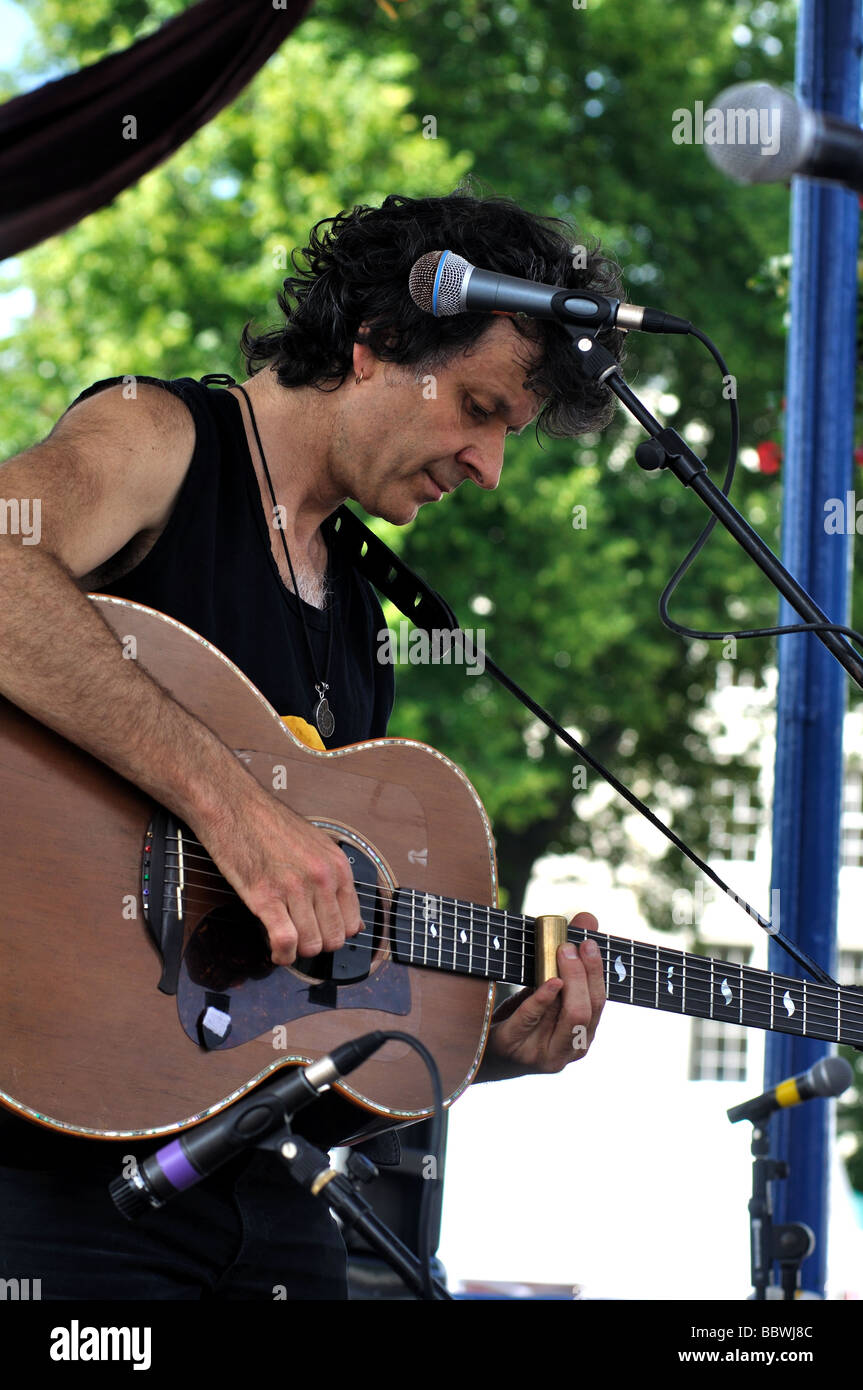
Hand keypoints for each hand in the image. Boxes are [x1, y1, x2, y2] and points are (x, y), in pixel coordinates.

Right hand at [191, 783, 362, 965]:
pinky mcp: (265, 896)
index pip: (352, 923)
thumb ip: (335, 878)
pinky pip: (284, 941)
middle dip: (317, 945)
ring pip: (310, 944)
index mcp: (337, 866)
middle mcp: (321, 878)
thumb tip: (353, 920)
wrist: (235, 807)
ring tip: (286, 943)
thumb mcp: (318, 845)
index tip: (321, 933)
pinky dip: (282, 955)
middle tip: (302, 938)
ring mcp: (294, 888)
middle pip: (332, 939)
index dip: (336, 934)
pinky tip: (276, 952)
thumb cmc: (271, 825)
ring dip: (297, 951)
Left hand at [478, 911, 604, 1080]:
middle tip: (571, 944)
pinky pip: (532, 1020)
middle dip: (584, 974)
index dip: (597, 971)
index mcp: (582, 1035)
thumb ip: (567, 960)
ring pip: (573, 1017)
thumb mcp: (545, 988)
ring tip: (562, 951)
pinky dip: (543, 998)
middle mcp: (570, 1049)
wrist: (482, 1051)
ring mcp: (545, 1055)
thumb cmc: (521, 1017)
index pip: (599, 1002)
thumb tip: (588, 918)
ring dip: (571, 979)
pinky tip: (550, 982)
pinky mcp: (514, 1050)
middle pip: (589, 1010)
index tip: (589, 942)